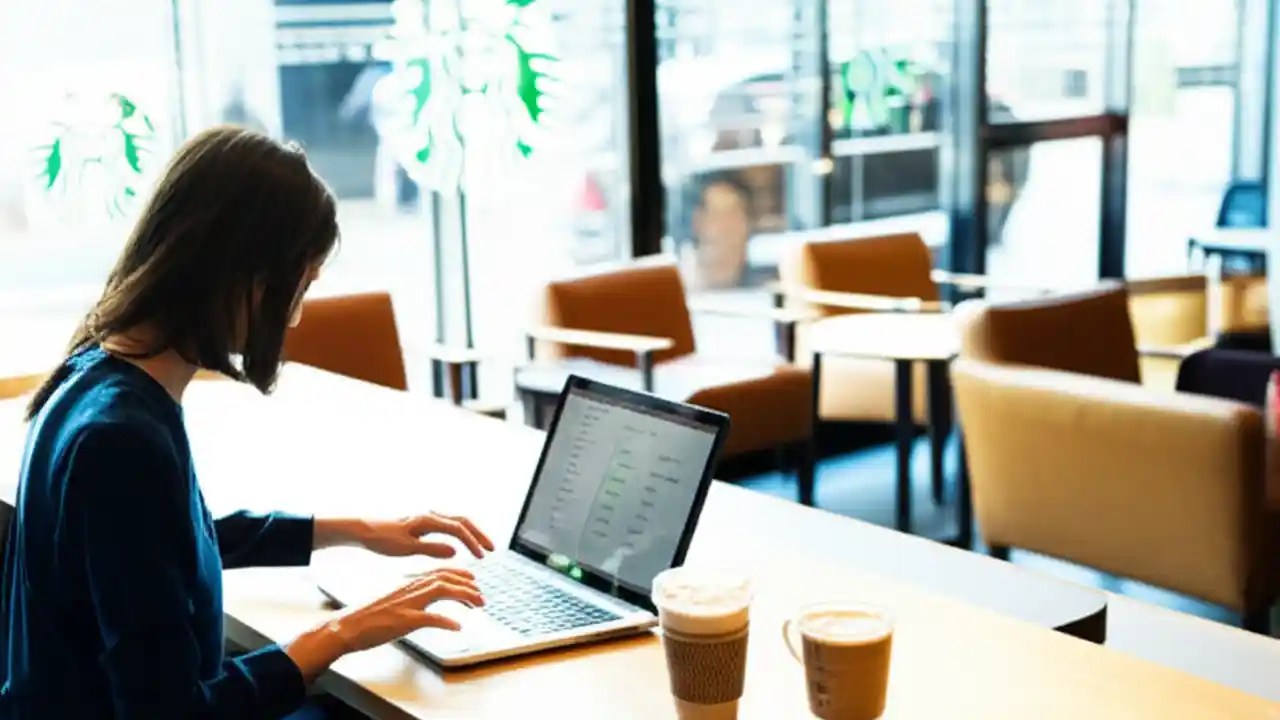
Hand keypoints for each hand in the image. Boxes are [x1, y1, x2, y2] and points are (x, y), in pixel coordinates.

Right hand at [286, 568, 482, 680]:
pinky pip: (429, 618)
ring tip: (477, 605)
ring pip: (441, 591)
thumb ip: (414, 601)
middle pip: (445, 579)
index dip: (460, 575)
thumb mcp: (397, 603)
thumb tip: (431, 607)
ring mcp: (407, 604)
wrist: (348, 626)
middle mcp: (410, 589)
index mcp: (409, 584)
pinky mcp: (403, 621)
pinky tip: (457, 626)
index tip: (473, 580)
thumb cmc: (370, 617)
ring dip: (463, 596)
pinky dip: (446, 621)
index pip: (439, 573)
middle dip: (468, 585)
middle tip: (482, 596)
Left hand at [314, 513, 495, 558]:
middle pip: (463, 521)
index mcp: (428, 519)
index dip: (472, 543)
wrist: (364, 529)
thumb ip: (432, 549)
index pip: (458, 529)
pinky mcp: (423, 522)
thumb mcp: (406, 548)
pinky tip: (462, 544)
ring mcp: (427, 516)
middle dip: (479, 535)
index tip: (482, 557)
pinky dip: (460, 533)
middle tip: (492, 549)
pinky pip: (448, 525)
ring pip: (457, 521)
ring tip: (482, 548)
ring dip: (471, 534)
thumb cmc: (382, 539)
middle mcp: (430, 514)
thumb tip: (455, 551)